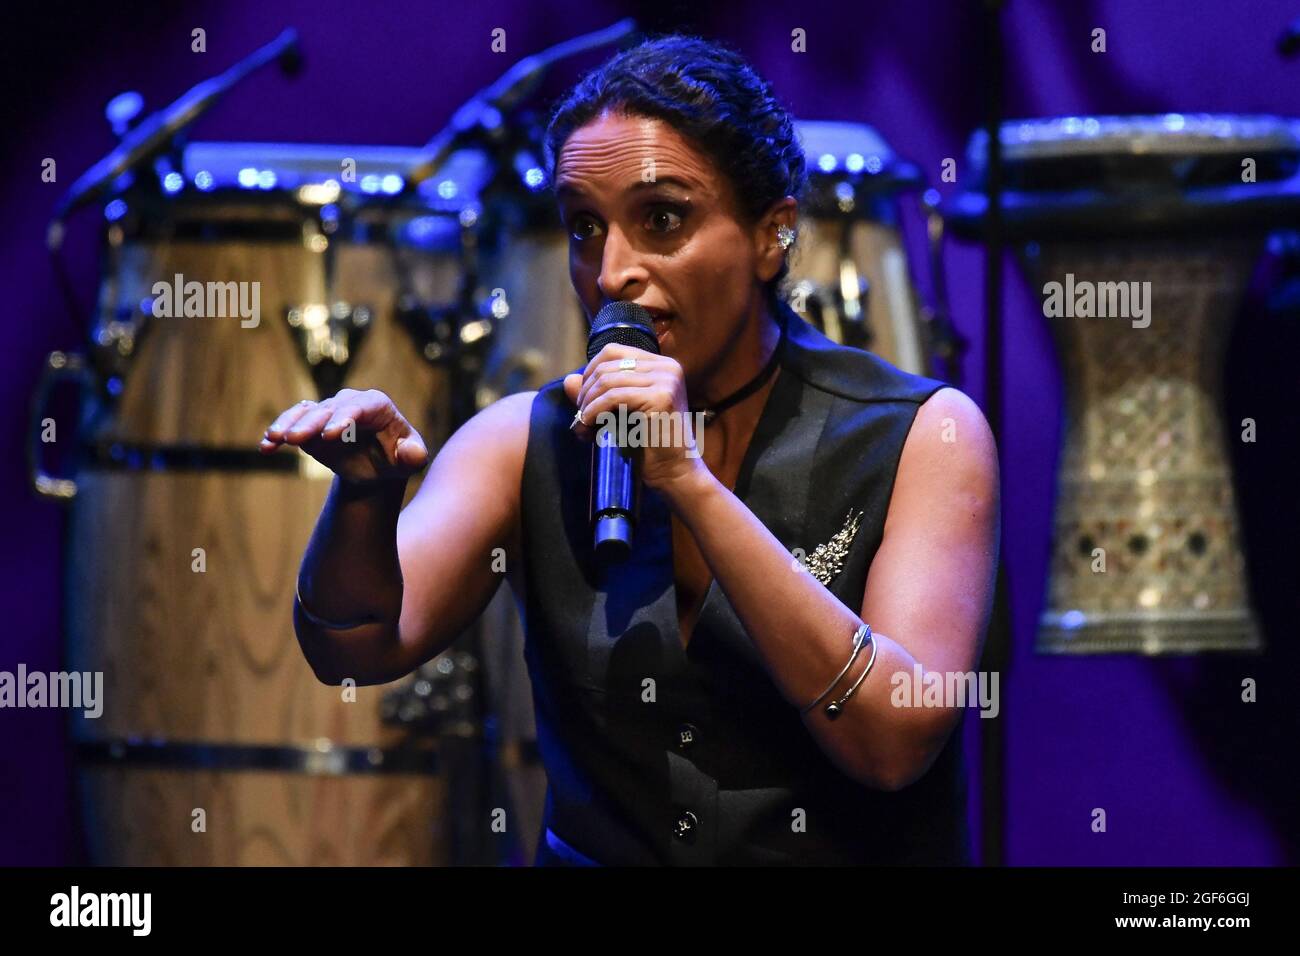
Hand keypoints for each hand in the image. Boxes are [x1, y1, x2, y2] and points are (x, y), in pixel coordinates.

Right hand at [259, 388, 428, 485]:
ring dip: (289, 424)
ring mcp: (328, 412)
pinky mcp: (310, 424)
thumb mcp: (411, 459)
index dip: (344, 418)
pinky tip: (266, 446)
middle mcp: (350, 403)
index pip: (361, 407)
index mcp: (377, 405)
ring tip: (274, 438)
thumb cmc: (397, 459)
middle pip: (329, 409)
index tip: (329, 435)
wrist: (377, 467)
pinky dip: (279, 434)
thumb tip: (411, 453)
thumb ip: (415, 456)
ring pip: (307, 413)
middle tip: (294, 439)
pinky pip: (292, 424)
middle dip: (311, 423)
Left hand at [564, 344, 707, 494]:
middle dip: (586, 390)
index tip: (583, 399)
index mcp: (661, 365)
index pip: (614, 351)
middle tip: (580, 416)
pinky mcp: (661, 398)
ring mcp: (666, 380)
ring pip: (608, 380)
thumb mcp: (619, 413)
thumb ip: (596, 394)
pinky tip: (589, 425)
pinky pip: (614, 396)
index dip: (591, 371)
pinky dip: (595, 410)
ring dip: (588, 403)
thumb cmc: (648, 446)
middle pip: (608, 363)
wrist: (674, 473)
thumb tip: (569, 379)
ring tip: (584, 424)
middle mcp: (667, 367)